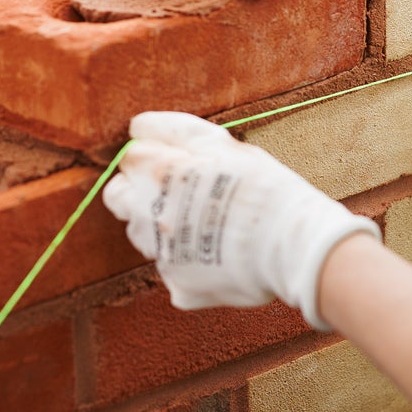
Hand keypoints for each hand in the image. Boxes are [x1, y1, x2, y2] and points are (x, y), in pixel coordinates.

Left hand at [101, 111, 377, 328]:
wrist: (293, 244)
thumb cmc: (260, 186)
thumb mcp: (220, 143)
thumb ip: (172, 131)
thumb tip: (137, 128)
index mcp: (155, 172)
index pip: (127, 157)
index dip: (153, 156)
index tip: (179, 162)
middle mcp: (146, 214)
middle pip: (119, 198)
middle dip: (140, 192)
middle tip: (180, 191)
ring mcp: (159, 253)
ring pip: (142, 235)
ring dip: (161, 226)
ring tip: (204, 222)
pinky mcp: (176, 284)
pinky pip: (171, 268)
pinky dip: (187, 260)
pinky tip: (217, 251)